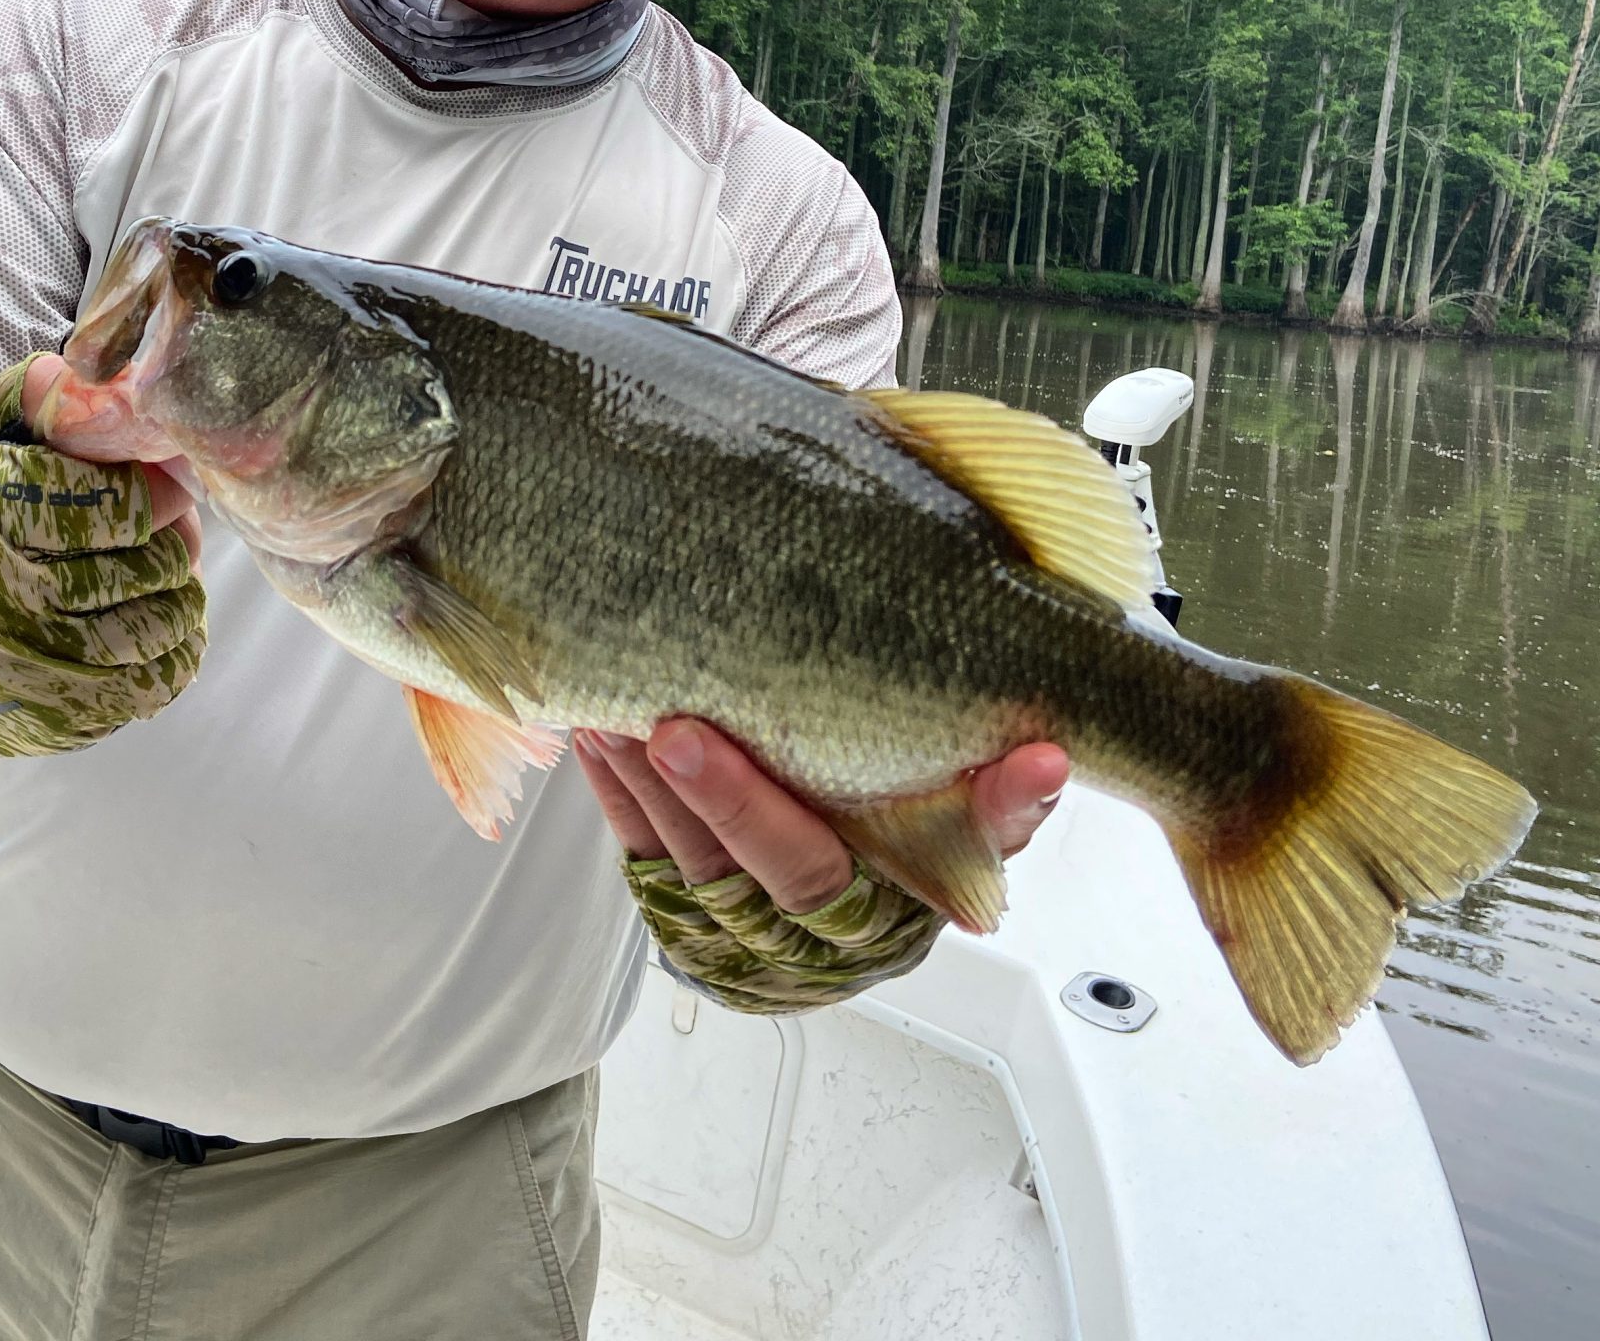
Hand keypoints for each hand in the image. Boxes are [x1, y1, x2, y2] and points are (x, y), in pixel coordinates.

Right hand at [0, 354, 206, 757]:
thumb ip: (13, 403)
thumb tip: (69, 370)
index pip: (126, 502)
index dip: (161, 486)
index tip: (163, 480)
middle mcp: (14, 598)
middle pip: (156, 562)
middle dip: (175, 536)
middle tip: (163, 526)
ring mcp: (38, 670)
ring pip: (165, 624)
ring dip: (177, 593)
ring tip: (154, 572)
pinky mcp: (56, 720)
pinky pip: (155, 684)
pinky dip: (171, 651)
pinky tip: (148, 623)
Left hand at [574, 719, 1067, 925]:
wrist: (858, 892)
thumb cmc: (917, 840)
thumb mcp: (971, 833)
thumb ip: (1004, 806)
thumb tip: (1049, 755)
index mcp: (870, 913)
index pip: (818, 872)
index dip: (770, 809)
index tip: (729, 740)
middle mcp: (792, 930)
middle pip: (743, 870)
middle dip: (709, 799)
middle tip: (671, 726)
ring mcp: (728, 919)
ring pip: (677, 858)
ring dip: (640, 785)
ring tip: (613, 711)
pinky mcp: (677, 899)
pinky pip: (634, 850)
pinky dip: (612, 794)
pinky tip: (592, 735)